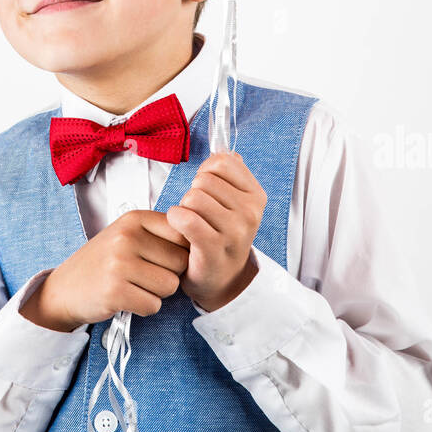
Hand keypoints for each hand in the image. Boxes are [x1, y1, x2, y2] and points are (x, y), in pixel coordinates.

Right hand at [19, 210, 189, 331]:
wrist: (64, 289)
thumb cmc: (104, 262)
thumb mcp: (127, 235)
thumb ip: (160, 234)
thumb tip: (202, 239)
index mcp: (134, 218)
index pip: (184, 233)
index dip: (180, 251)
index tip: (162, 258)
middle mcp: (127, 236)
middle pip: (181, 263)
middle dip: (169, 275)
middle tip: (143, 276)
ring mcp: (119, 263)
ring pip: (170, 286)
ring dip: (157, 293)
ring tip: (134, 286)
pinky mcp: (115, 291)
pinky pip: (153, 305)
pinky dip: (144, 307)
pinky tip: (126, 298)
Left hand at [165, 151, 265, 311]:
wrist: (223, 280)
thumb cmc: (222, 236)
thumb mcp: (235, 203)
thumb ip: (232, 175)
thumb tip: (226, 151)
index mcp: (256, 196)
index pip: (221, 162)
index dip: (206, 173)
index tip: (209, 193)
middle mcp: (250, 213)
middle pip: (204, 180)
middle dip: (194, 193)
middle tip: (199, 214)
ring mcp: (234, 232)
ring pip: (192, 197)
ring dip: (184, 208)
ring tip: (193, 225)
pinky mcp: (213, 248)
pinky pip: (185, 218)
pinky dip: (175, 219)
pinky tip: (180, 228)